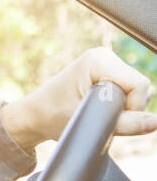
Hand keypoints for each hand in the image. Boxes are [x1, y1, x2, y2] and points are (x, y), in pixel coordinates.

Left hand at [0, 47, 156, 151]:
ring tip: (96, 112)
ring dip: (123, 107)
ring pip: (138, 90)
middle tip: (98, 116)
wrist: (35, 115)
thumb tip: (154, 122)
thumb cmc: (53, 117)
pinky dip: (121, 104)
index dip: (132, 108)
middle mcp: (104, 56)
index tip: (107, 118)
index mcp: (98, 61)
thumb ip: (124, 124)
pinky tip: (100, 108)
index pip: (139, 85)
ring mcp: (107, 63)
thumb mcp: (89, 124)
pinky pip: (131, 91)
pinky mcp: (109, 72)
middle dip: (127, 108)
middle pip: (141, 87)